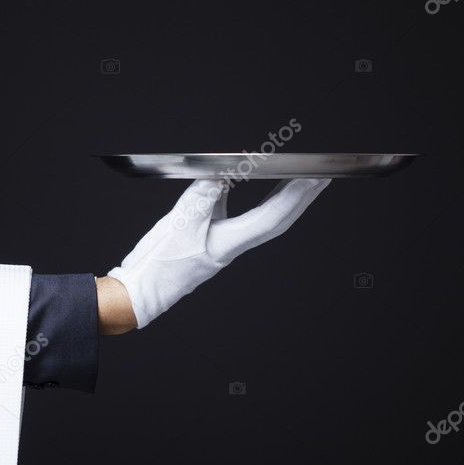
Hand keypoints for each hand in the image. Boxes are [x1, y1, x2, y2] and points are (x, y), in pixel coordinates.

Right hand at [107, 178, 330, 327]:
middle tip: (322, 177)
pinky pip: (243, 215)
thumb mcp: (178, 224)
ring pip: (264, 218)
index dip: (295, 197)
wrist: (141, 290)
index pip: (272, 217)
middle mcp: (233, 245)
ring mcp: (224, 242)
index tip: (315, 178)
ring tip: (301, 180)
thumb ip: (201, 196)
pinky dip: (256, 199)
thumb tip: (221, 174)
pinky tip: (257, 186)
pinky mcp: (211, 237)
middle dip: (302, 198)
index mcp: (229, 244)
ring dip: (285, 199)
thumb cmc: (158, 265)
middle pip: (277, 219)